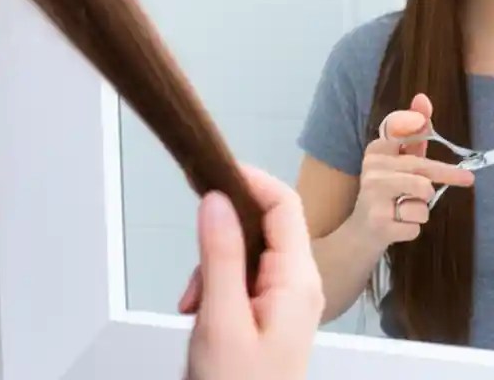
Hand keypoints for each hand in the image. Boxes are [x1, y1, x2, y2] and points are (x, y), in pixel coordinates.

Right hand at [176, 165, 323, 379]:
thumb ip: (220, 256)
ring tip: (195, 308)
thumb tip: (216, 199)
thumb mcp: (221, 321)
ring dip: (213, 268)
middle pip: (263, 226)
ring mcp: (285, 302)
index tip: (211, 173)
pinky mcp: (268, 316)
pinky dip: (215, 288)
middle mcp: (298, 286)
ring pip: (246, 254)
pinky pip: (242, 280)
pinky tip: (200, 316)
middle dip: (221, 235)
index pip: (283, 205)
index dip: (249, 180)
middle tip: (195, 266)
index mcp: (297, 281)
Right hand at [347, 93, 474, 249]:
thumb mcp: (400, 161)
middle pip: (421, 167)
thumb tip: (422, 97)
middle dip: (448, 174)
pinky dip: (415, 226)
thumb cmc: (388, 191)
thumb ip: (414, 134)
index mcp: (376, 150)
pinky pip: (417, 222)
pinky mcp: (379, 222)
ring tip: (407, 208)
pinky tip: (399, 225)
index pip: (392, 129)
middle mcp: (371, 169)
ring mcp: (372, 195)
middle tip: (469, 178)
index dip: (406, 123)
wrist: (362, 231)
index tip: (421, 122)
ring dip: (423, 207)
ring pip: (423, 195)